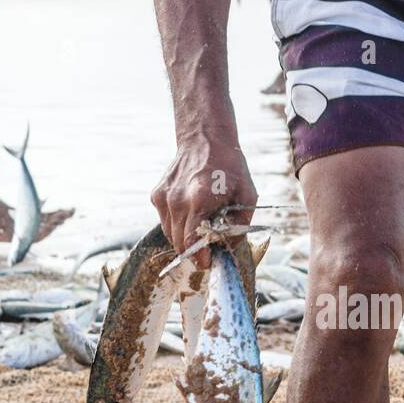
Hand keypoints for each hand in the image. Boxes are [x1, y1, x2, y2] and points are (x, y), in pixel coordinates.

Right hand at [151, 131, 256, 268]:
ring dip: (184, 240)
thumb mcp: (247, 195)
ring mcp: (164, 198)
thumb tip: (230, 247)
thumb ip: (240, 224)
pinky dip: (177, 225)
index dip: (200, 258)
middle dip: (193, 253)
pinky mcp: (157, 196)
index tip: (208, 263)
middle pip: (179, 243)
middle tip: (207, 251)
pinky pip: (165, 222)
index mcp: (200, 200)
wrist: (205, 139)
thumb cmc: (230, 168)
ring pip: (170, 235)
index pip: (192, 242)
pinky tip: (190, 214)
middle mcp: (178, 200)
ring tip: (200, 231)